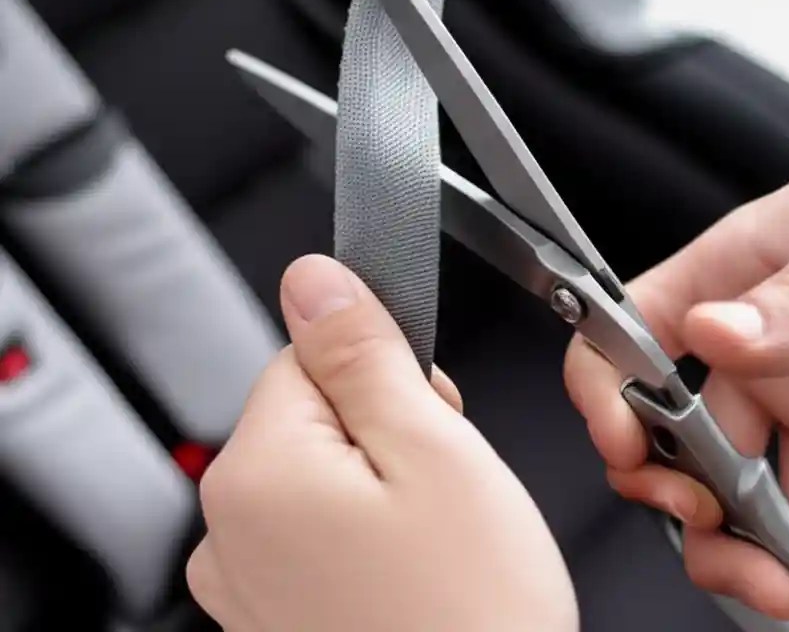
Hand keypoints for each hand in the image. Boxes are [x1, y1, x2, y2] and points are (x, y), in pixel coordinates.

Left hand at [188, 255, 576, 631]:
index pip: (307, 353)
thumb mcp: (434, 450)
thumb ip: (365, 354)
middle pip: (314, 415)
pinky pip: (321, 539)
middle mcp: (227, 531)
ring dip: (384, 487)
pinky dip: (371, 540)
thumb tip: (316, 279)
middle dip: (388, 429)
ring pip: (324, 477)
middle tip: (446, 486)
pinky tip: (417, 574)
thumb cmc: (473, 613)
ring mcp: (246, 584)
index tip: (432, 413)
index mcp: (256, 473)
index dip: (388, 372)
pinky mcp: (276, 620)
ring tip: (439, 539)